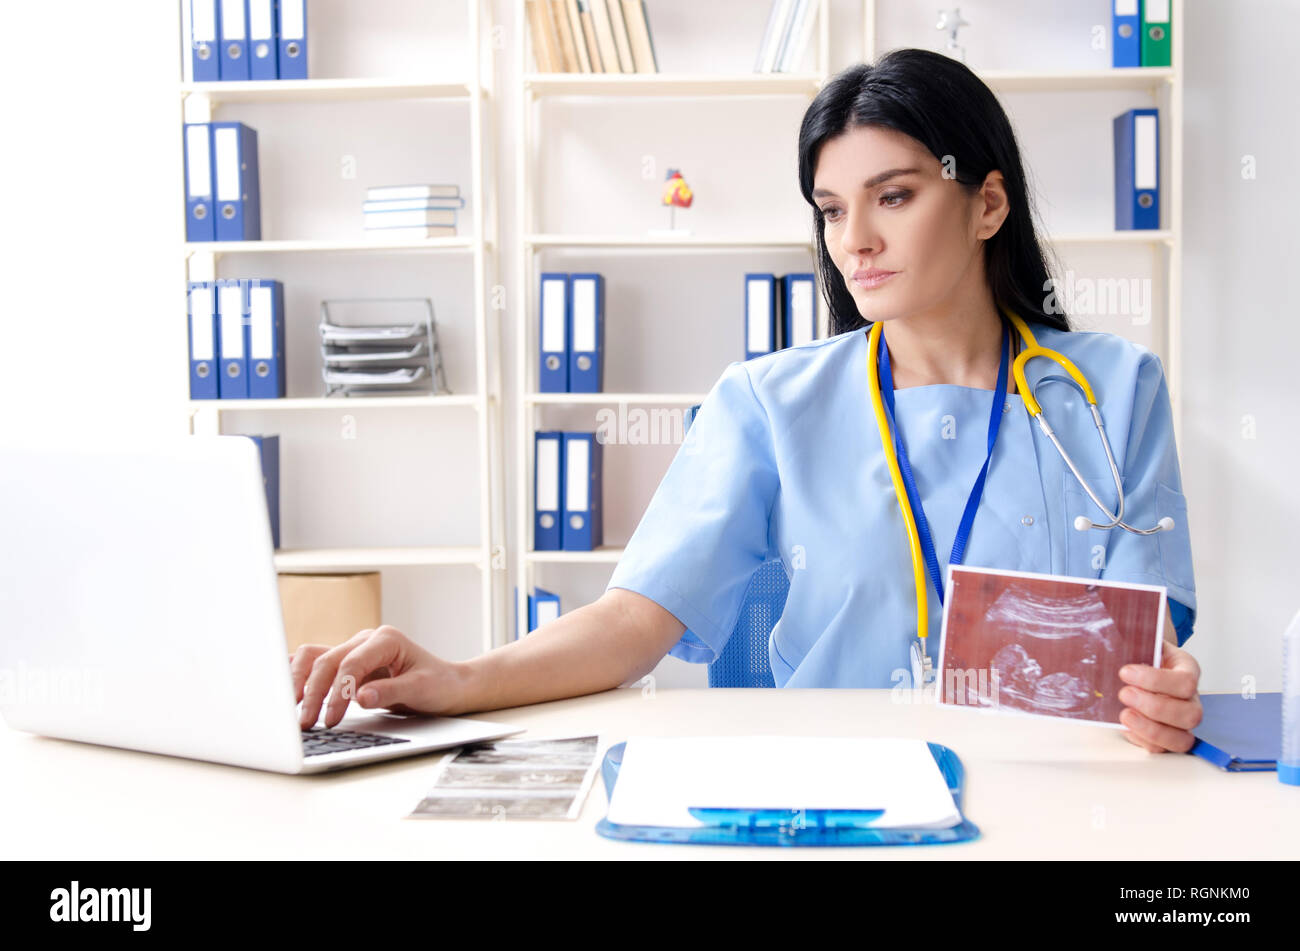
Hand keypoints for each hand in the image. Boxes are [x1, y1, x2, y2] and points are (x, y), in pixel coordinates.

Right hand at [290, 625, 468, 728]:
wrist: (449, 684)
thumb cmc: (439, 684)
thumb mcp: (420, 689)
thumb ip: (390, 692)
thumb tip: (360, 697)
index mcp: (385, 640)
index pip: (350, 662)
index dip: (337, 692)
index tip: (330, 719)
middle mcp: (366, 640)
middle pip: (327, 660)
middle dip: (314, 693)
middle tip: (307, 723)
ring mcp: (354, 649)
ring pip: (315, 658)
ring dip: (300, 682)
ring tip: (291, 709)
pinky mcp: (348, 663)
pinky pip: (317, 663)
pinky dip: (300, 676)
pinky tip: (287, 693)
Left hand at [1116, 641, 1202, 752]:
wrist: (1142, 661)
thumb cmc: (1142, 651)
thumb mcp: (1141, 639)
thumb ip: (1131, 640)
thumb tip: (1107, 641)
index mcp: (1187, 670)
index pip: (1185, 682)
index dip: (1155, 680)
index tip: (1125, 672)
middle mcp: (1191, 699)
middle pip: (1190, 715)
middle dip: (1154, 707)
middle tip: (1124, 694)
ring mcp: (1182, 721)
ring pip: (1181, 739)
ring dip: (1150, 729)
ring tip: (1124, 715)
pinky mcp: (1167, 736)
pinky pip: (1162, 748)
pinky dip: (1142, 739)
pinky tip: (1125, 725)